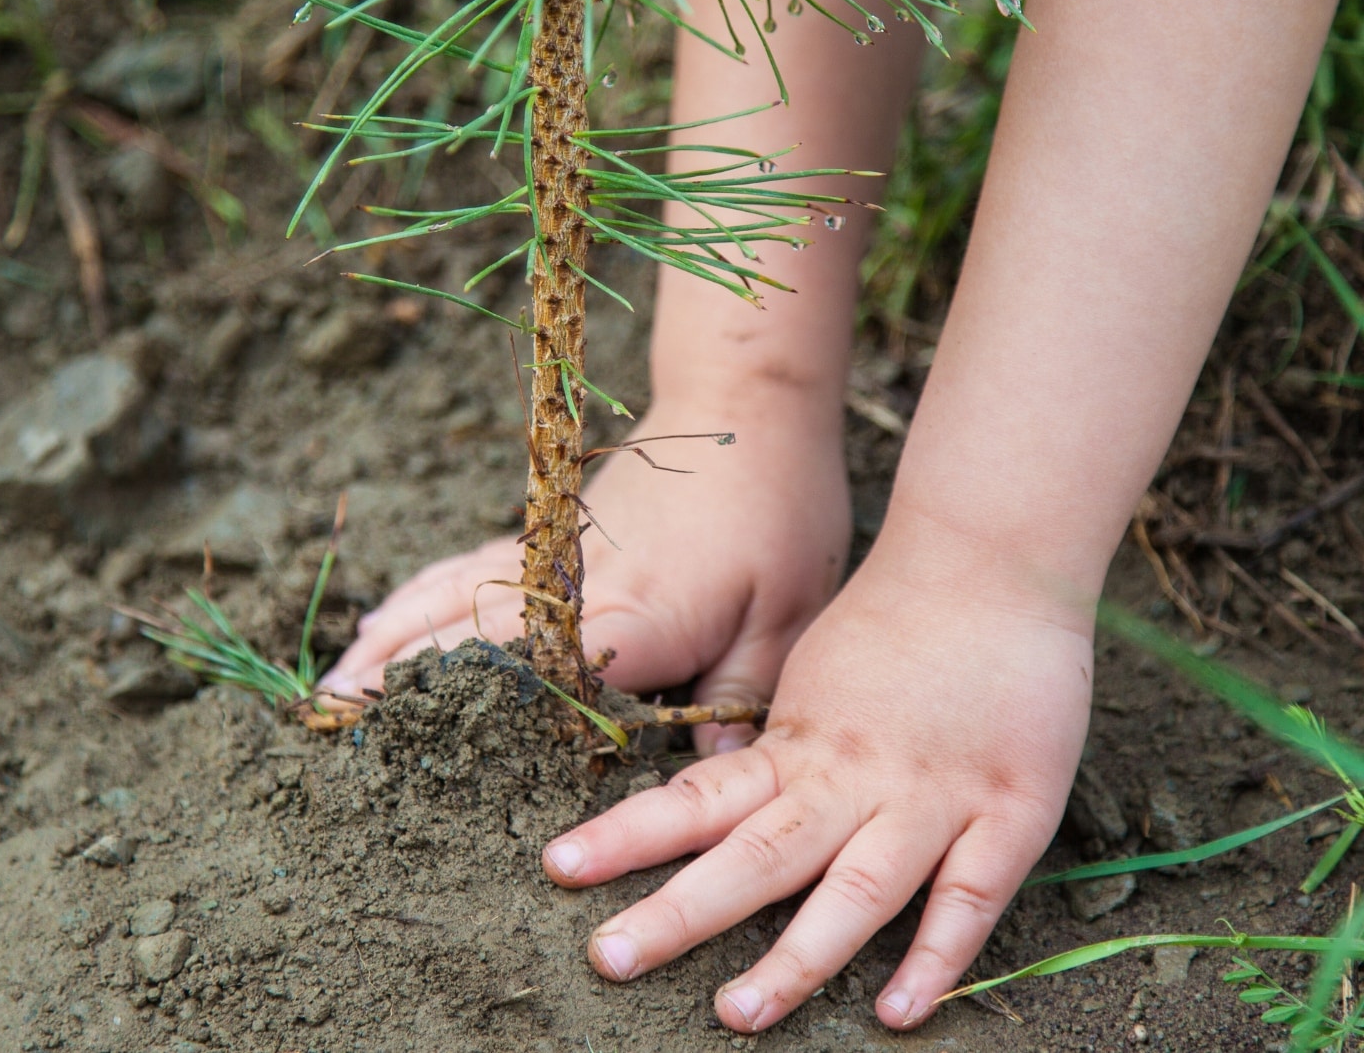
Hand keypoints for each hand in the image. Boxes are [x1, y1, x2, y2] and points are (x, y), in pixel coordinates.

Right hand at [320, 400, 851, 734]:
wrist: (748, 412)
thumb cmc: (777, 514)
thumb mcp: (786, 616)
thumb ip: (742, 697)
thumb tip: (720, 779)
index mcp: (631, 617)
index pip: (537, 672)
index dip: (470, 706)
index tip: (409, 743)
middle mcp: (571, 585)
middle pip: (464, 636)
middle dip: (393, 680)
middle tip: (329, 725)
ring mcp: (546, 554)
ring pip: (446, 598)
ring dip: (384, 641)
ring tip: (327, 687)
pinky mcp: (542, 533)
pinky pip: (459, 568)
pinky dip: (410, 597)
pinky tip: (375, 623)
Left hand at [542, 531, 1091, 1031]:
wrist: (993, 561)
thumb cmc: (899, 618)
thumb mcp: (811, 676)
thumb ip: (773, 747)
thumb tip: (712, 794)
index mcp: (797, 746)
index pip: (696, 799)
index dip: (626, 836)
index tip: (559, 865)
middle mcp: (852, 779)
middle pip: (753, 858)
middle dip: (679, 913)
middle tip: (608, 958)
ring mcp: (930, 800)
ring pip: (852, 892)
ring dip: (794, 959)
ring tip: (736, 1014)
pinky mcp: (1008, 813)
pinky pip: (968, 898)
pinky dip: (934, 959)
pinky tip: (896, 1014)